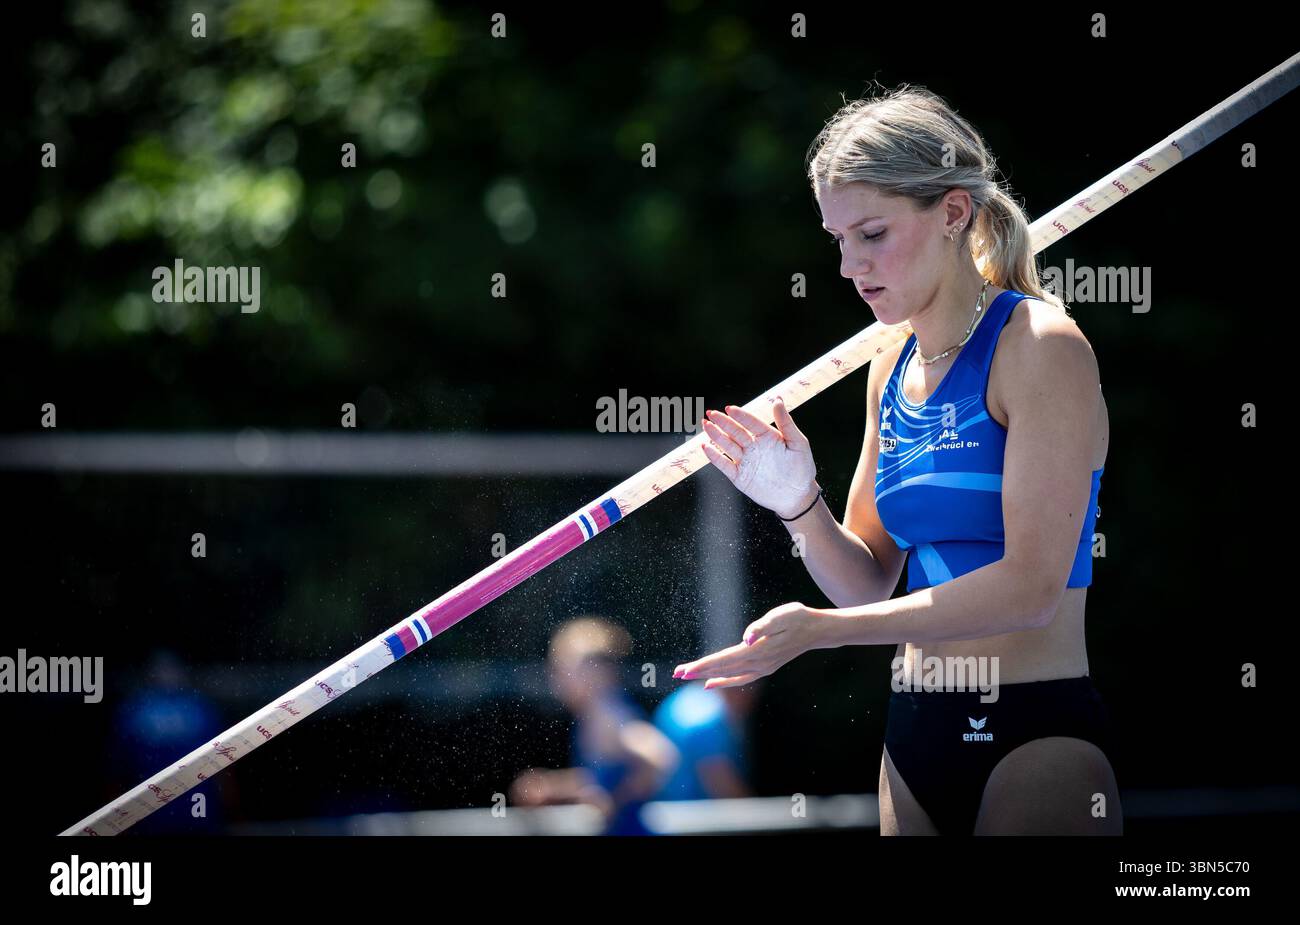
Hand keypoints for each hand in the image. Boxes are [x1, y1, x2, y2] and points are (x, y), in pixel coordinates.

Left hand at [672, 602, 820, 687]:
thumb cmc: (798, 618)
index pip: (724, 660)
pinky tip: (711, 684)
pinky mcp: (764, 667)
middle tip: (676, 674)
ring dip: (706, 675)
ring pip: (728, 675)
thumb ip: (762, 626)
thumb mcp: (782, 615)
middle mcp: (758, 663)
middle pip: (722, 670)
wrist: (817, 630)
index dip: (704, 665)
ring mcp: (761, 668)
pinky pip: (739, 678)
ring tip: (686, 676)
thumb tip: (746, 637)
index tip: (685, 669)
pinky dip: (723, 681)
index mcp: (758, 650)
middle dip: (698, 671)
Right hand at [700, 398, 817, 517]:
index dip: (741, 416)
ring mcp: (746, 461)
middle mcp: (754, 447)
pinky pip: (724, 465)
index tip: (730, 408)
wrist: (797, 497)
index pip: (751, 423)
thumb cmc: (802, 468)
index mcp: (767, 436)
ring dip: (716, 436)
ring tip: (706, 425)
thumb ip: (786, 422)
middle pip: (736, 432)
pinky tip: (706, 447)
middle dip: (723, 422)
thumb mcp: (799, 443)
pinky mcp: (740, 477)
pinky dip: (715, 457)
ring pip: (727, 446)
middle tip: (711, 413)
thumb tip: (777, 399)